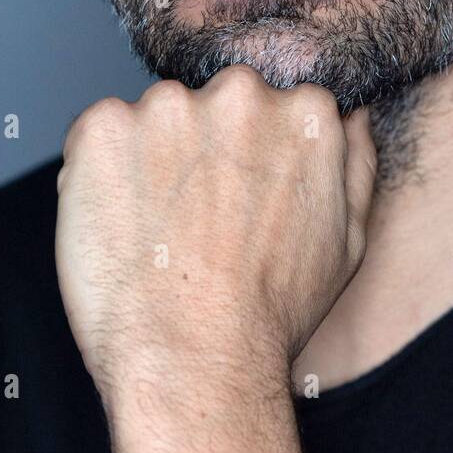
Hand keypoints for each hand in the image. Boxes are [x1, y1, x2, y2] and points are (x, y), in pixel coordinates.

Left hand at [55, 66, 376, 412]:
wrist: (194, 360)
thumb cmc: (273, 313)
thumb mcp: (348, 241)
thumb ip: (354, 162)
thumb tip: (351, 116)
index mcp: (305, 111)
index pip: (273, 104)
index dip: (251, 157)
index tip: (240, 199)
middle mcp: (241, 93)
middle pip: (215, 102)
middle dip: (204, 146)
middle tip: (196, 219)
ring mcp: (167, 105)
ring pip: (155, 118)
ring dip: (152, 157)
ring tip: (158, 230)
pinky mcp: (104, 127)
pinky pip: (97, 133)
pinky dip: (100, 171)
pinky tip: (120, 222)